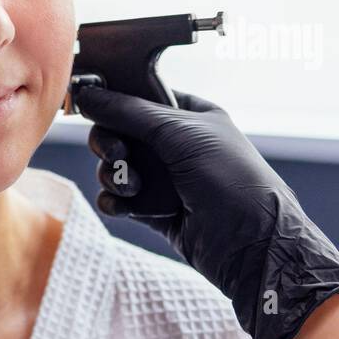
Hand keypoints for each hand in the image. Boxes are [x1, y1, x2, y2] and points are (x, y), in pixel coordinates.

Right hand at [74, 84, 338, 338]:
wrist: (250, 244)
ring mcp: (164, 178)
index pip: (139, 97)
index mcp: (190, 115)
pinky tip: (126, 207)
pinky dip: (116, 201)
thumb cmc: (229, 179)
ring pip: (115, 167)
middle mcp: (175, 144)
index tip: (92, 107)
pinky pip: (118, 198)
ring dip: (115, 176)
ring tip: (133, 188)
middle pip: (118, 133)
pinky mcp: (154, 209)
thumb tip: (87, 94)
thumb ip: (129, 112)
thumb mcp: (179, 134)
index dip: (115, 102)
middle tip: (117, 154)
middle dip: (110, 144)